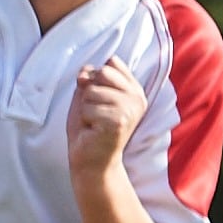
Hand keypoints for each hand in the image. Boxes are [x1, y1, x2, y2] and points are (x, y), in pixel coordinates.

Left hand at [67, 60, 145, 180]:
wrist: (91, 159)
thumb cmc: (89, 128)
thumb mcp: (86, 97)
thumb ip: (88, 79)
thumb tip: (86, 70)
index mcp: (133, 89)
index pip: (112, 63)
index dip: (94, 78)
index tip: (97, 98)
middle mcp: (137, 97)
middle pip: (102, 73)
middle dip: (89, 93)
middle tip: (95, 113)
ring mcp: (131, 108)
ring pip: (92, 91)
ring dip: (86, 108)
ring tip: (94, 122)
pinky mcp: (120, 120)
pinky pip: (88, 107)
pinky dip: (85, 119)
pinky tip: (94, 130)